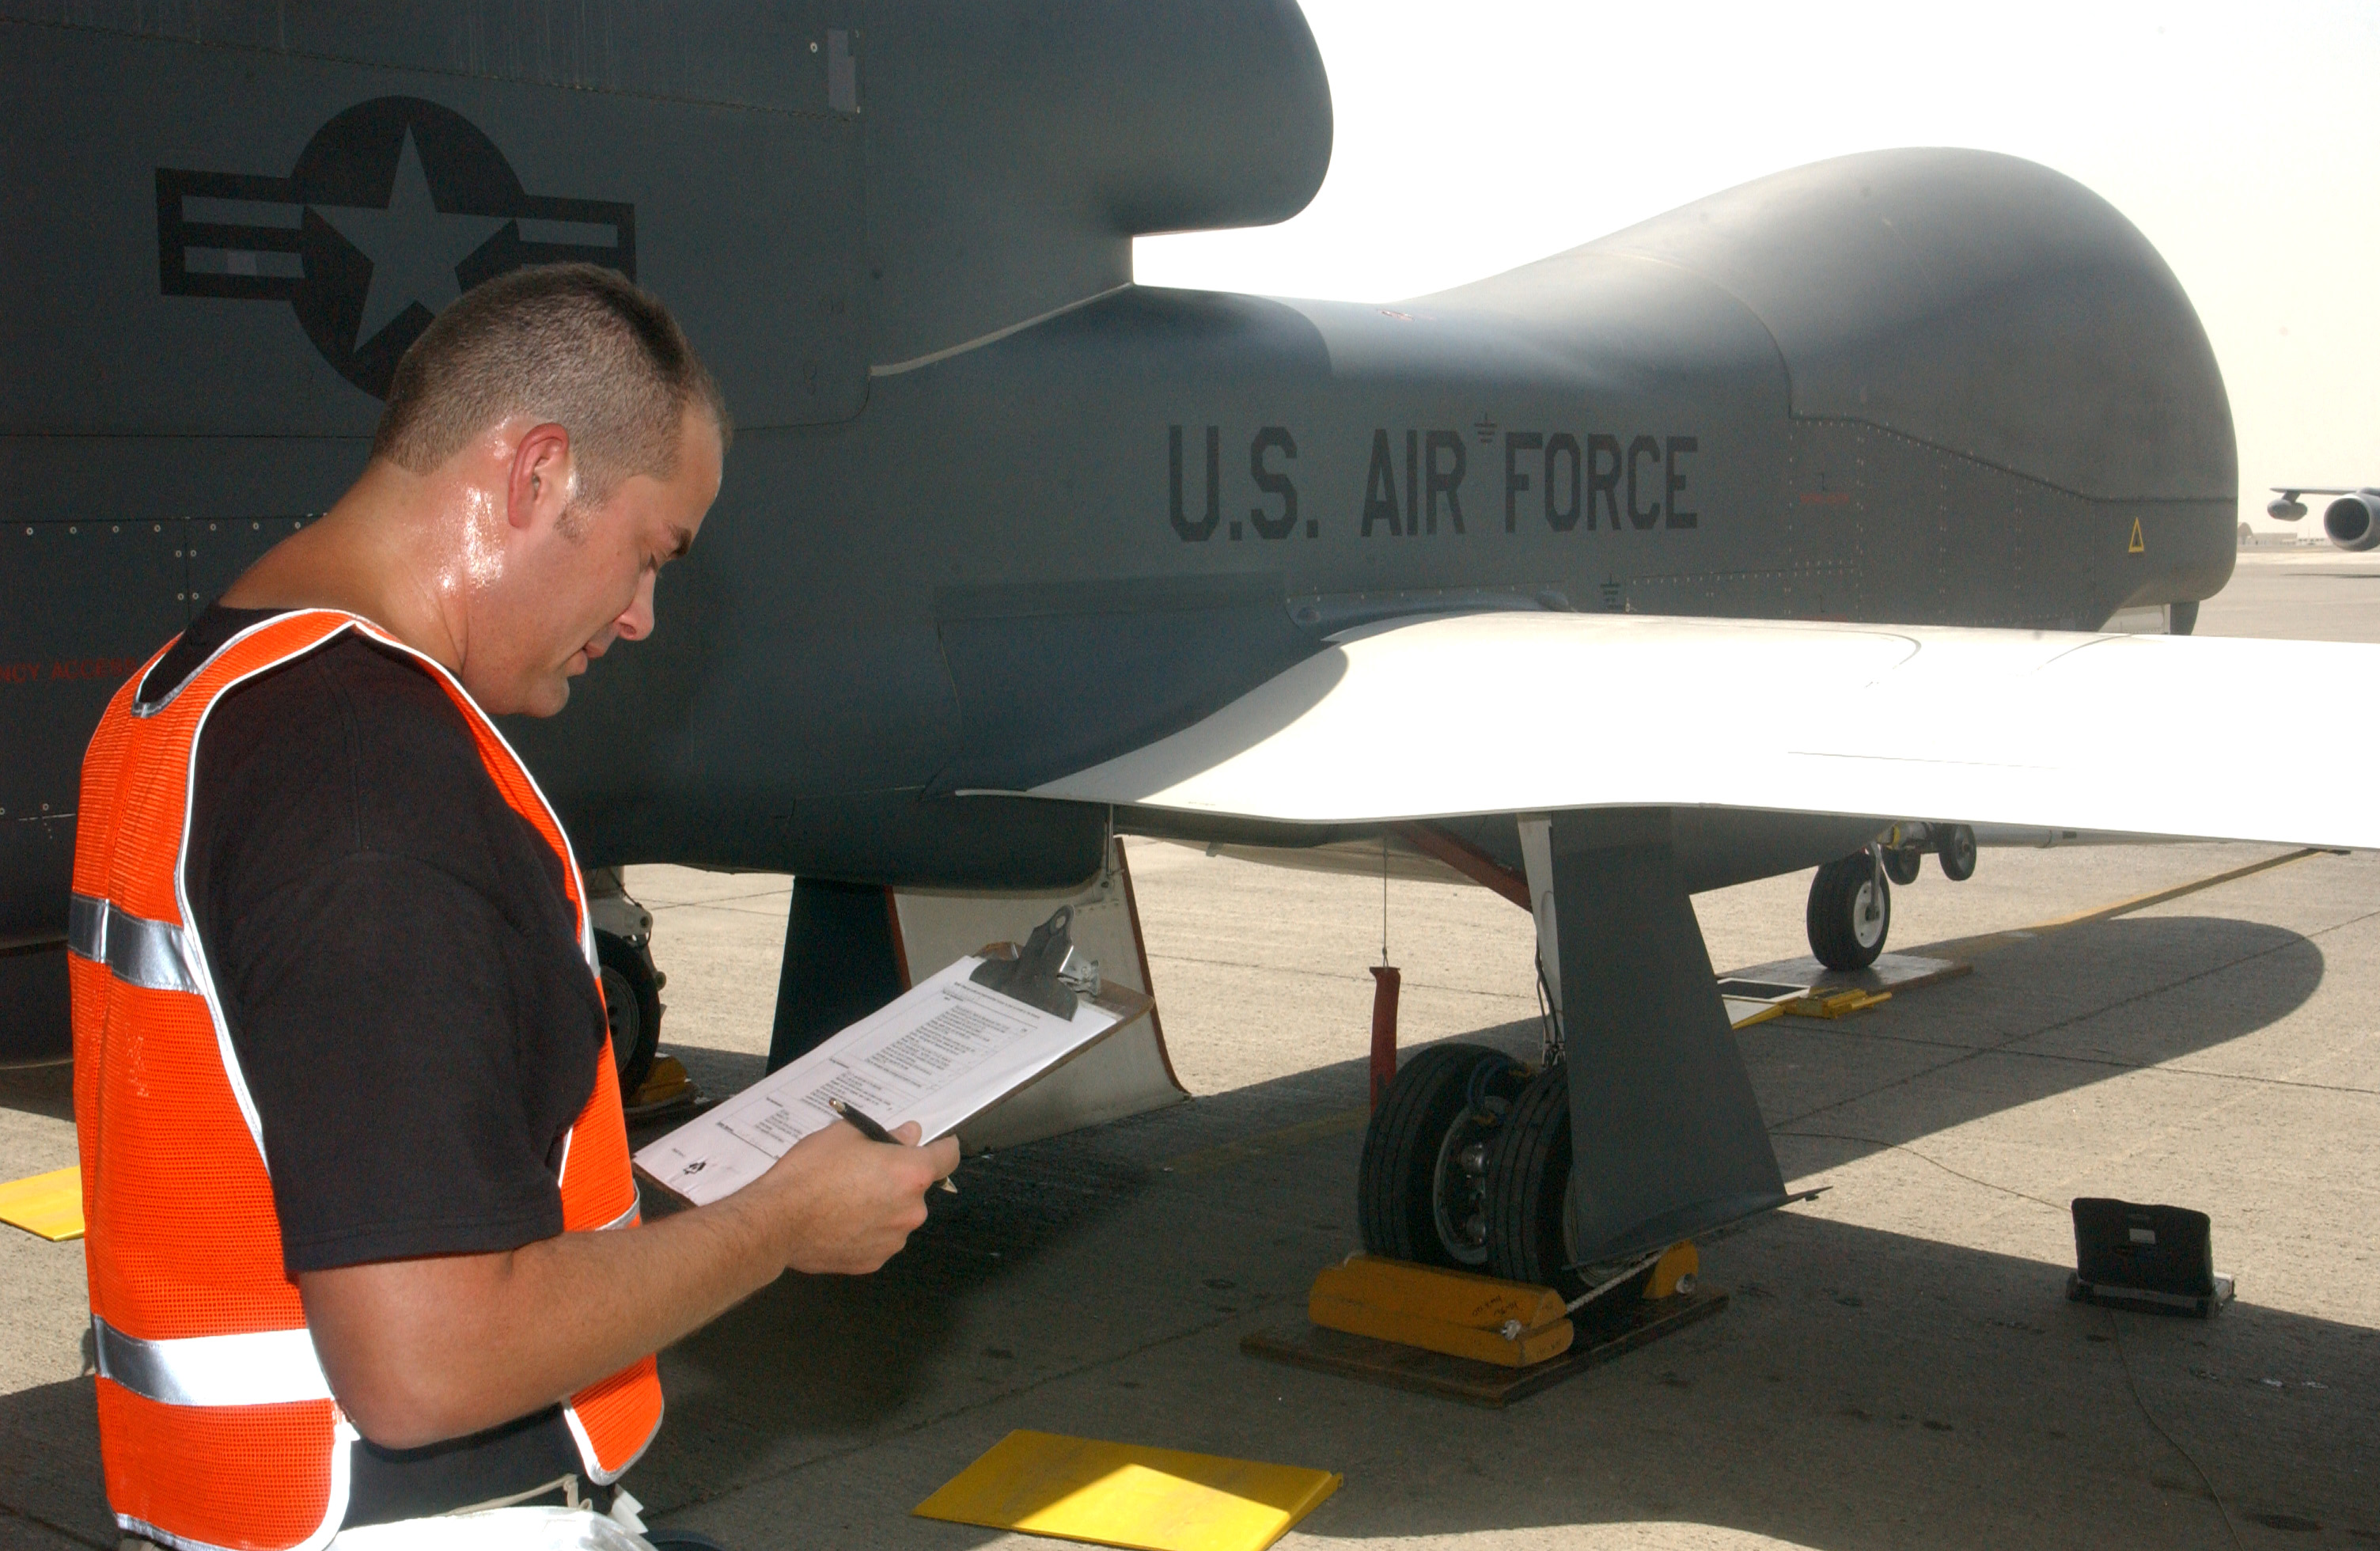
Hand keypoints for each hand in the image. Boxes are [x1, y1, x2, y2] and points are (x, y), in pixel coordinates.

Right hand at [736, 1118, 959, 1274]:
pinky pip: (880, 1238)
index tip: (934, 1146)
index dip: (941, 1147)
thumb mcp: (846, 1135)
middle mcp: (912, 1210)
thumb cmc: (811, 1171)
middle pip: (918, 1189)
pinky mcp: (874, 1262)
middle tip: (865, 1172)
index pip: (948, 1157)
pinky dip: (868, 1230)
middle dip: (900, 1179)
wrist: (777, 1221)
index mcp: (912, 1174)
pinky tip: (840, 1221)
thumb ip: (886, 1135)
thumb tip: (910, 1135)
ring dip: (884, 1207)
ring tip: (846, 1199)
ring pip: (898, 1216)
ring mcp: (894, 1240)